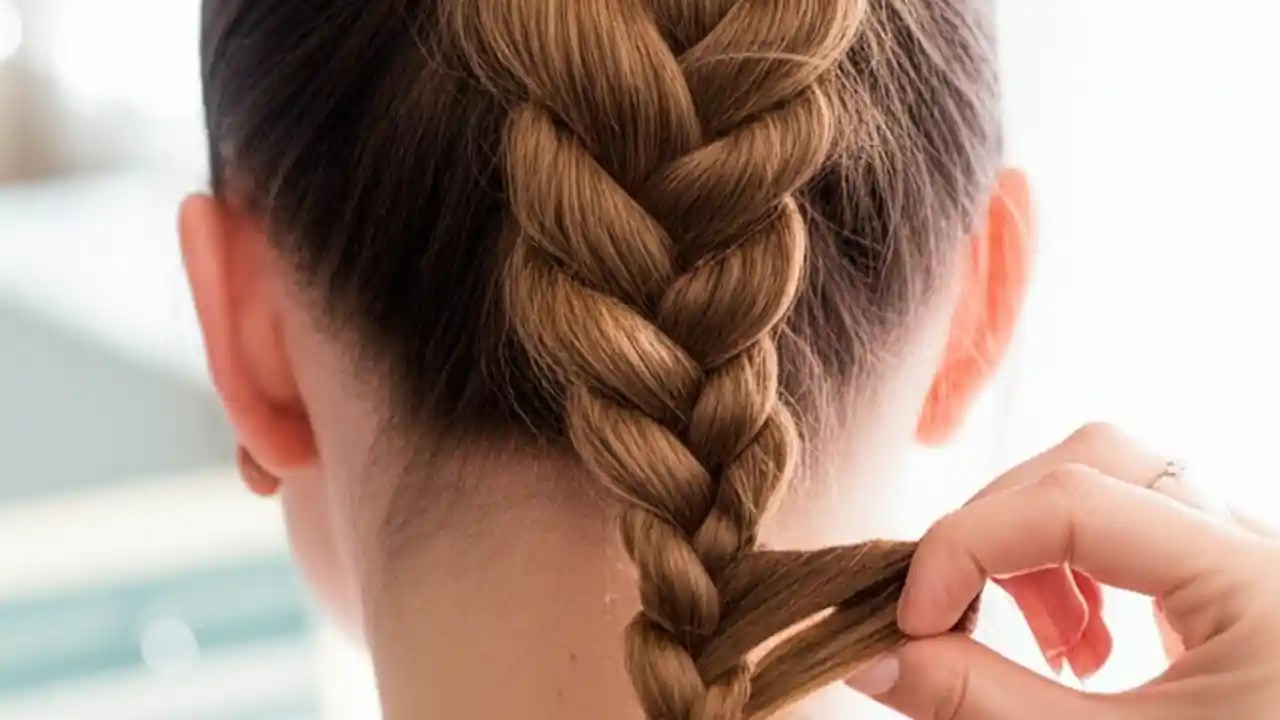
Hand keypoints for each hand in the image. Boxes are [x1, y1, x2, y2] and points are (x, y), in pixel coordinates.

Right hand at [850, 423, 1279, 718]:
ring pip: (1121, 484)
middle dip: (1001, 530)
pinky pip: (1143, 531)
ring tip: (1043, 648)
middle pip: (1098, 463)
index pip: (1074, 498)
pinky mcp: (1238, 591)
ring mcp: (1254, 566)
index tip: (910, 623)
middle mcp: (1263, 551)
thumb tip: (869, 655)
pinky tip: (1081, 650)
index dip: (966, 545)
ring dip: (1041, 547)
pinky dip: (1081, 570)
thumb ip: (983, 704)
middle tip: (959, 620)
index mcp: (1257, 582)